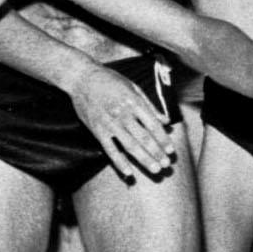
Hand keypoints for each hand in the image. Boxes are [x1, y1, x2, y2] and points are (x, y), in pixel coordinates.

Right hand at [71, 61, 173, 178]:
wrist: (81, 78)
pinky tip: (129, 172)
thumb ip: (150, 106)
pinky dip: (119, 162)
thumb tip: (166, 121)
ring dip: (144, 159)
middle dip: (157, 153)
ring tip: (155, 169)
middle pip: (144, 138)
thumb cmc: (110, 80)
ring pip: (130, 146)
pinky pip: (110, 150)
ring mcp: (109, 123)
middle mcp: (123, 114)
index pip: (153, 125)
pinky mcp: (97, 130)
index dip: (163, 139)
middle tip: (166, 165)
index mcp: (134, 102)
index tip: (171, 150)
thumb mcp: (133, 87)